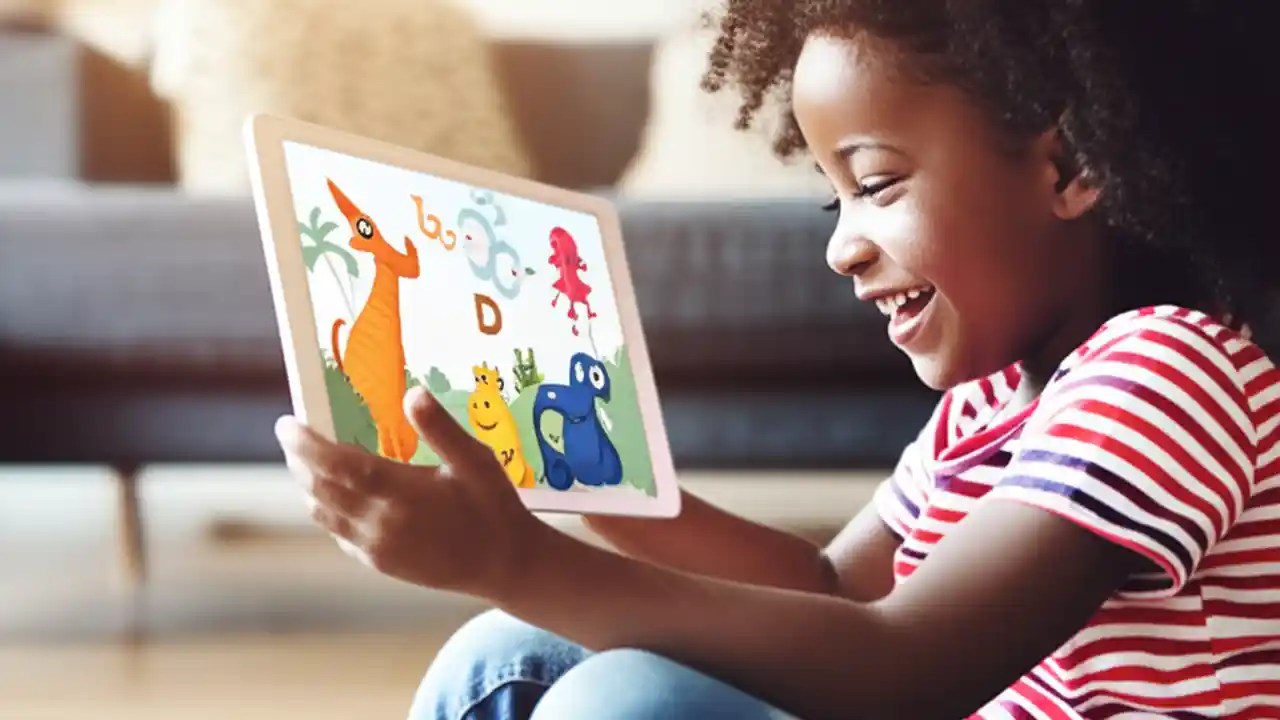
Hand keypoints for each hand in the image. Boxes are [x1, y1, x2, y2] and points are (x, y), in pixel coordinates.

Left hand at [274, 387, 543, 598]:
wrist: (504, 564)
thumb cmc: (493, 507)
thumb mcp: (475, 459)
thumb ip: (440, 427)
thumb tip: (412, 393)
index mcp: (399, 491)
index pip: (334, 464)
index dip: (305, 444)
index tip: (286, 424)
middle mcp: (378, 522)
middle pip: (319, 487)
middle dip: (298, 460)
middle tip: (291, 437)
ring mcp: (376, 546)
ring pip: (323, 513)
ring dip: (308, 486)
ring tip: (306, 462)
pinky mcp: (379, 563)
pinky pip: (338, 534)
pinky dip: (326, 511)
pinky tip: (334, 498)